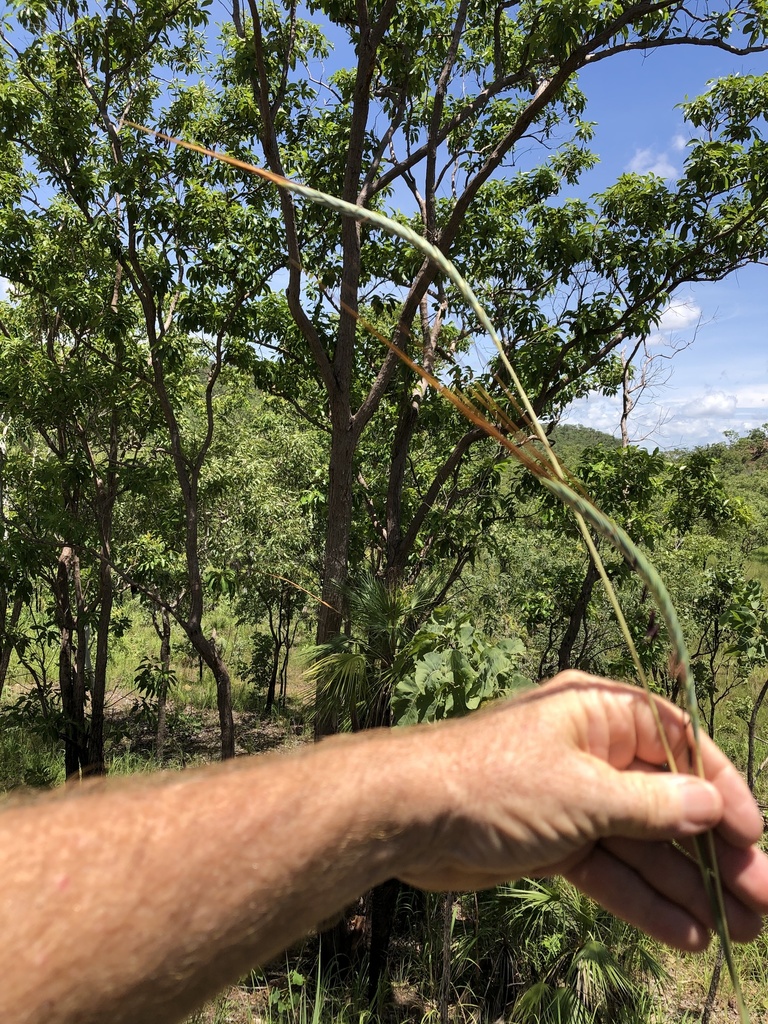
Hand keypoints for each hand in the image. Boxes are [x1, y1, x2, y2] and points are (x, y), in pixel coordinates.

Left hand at [398, 671, 767, 949]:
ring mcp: (572, 799)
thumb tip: (711, 809)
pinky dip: (641, 900)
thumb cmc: (499, 783)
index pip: (679, 744)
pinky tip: (686, 934)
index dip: (721, 788)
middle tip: (763, 901)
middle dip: (713, 852)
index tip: (753, 836)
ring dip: (687, 886)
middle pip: (667, 802)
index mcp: (599, 714)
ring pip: (642, 844)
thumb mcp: (585, 793)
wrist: (410, 816)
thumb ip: (653, 807)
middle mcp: (592, 752)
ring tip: (740, 931)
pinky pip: (609, 870)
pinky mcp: (553, 841)